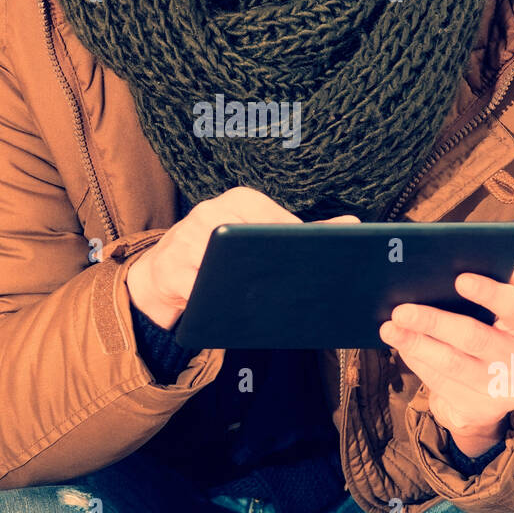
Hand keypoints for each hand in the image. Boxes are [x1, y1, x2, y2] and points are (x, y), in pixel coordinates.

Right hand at [126, 186, 358, 329]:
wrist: (160, 273)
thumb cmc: (219, 255)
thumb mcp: (255, 235)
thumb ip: (302, 233)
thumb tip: (353, 224)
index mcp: (240, 200)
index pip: (278, 221)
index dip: (297, 247)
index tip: (313, 268)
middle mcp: (211, 211)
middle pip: (253, 239)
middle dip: (274, 266)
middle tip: (295, 290)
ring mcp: (187, 239)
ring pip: (226, 265)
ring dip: (244, 287)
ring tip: (264, 303)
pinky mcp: (170, 269)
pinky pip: (199, 289)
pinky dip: (217, 303)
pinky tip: (230, 312)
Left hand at [379, 267, 513, 455]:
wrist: (496, 396)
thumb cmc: (495, 339)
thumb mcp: (503, 319)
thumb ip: (494, 290)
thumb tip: (479, 256)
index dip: (489, 293)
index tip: (459, 278)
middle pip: (475, 338)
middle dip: (434, 321)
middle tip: (401, 309)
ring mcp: (502, 390)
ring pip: (452, 364)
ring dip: (417, 344)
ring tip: (390, 328)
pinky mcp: (479, 409)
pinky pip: (441, 382)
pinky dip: (417, 361)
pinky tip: (401, 345)